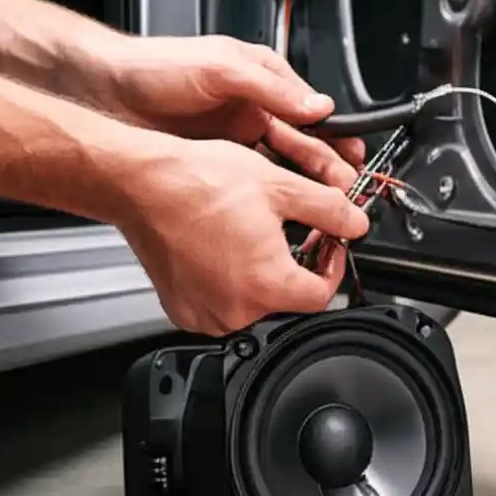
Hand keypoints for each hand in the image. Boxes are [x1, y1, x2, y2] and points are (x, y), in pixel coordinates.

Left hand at [84, 34, 365, 191]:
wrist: (103, 90)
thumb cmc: (155, 68)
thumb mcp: (221, 70)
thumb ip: (271, 89)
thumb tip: (316, 106)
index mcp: (262, 81)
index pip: (310, 113)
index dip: (334, 137)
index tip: (352, 159)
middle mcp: (253, 109)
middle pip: (301, 145)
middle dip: (326, 168)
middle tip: (344, 191)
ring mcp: (233, 138)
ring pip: (279, 167)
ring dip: (301, 187)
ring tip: (321, 207)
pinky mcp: (215, 162)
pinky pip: (250, 183)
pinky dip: (267, 197)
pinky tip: (279, 214)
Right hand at [114, 137, 369, 334]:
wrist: (140, 182)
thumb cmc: (197, 182)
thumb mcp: (280, 185)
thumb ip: (331, 208)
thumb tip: (355, 223)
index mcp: (267, 284)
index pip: (323, 294)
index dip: (333, 264)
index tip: (329, 244)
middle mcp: (235, 310)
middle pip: (288, 298)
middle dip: (295, 264)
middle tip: (288, 230)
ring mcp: (205, 313)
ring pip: (253, 301)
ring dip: (261, 272)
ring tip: (250, 234)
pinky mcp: (181, 308)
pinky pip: (219, 302)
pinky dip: (227, 280)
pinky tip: (221, 247)